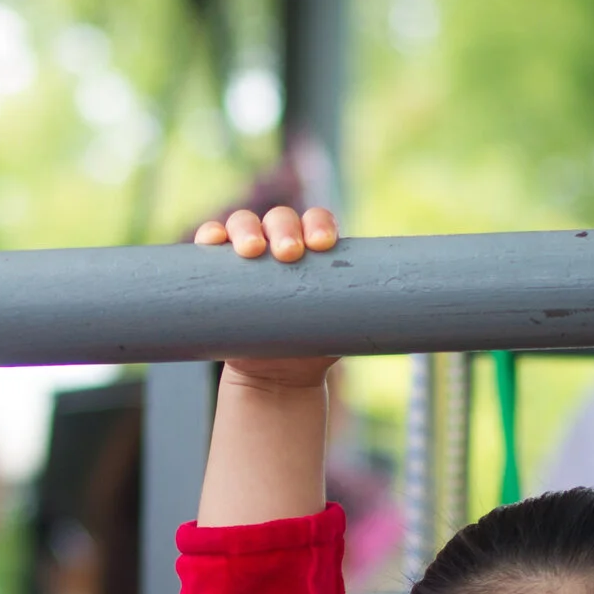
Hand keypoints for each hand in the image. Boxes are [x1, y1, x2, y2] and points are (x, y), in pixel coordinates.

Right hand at [193, 205, 341, 389]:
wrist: (277, 374)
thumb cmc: (314, 346)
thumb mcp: (337, 330)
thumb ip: (355, 318)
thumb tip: (382, 322)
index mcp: (313, 248)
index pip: (317, 221)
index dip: (319, 225)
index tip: (322, 245)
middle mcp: (279, 242)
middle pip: (280, 219)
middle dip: (285, 230)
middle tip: (288, 254)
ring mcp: (246, 253)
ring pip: (244, 223)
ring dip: (246, 230)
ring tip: (251, 251)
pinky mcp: (217, 269)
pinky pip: (211, 242)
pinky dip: (210, 235)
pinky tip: (212, 240)